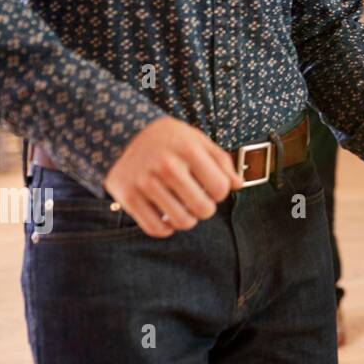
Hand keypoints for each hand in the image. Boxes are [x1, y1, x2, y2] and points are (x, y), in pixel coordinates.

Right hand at [103, 117, 242, 237]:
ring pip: (181, 222)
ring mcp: (145, 182)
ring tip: (184, 207)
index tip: (211, 187)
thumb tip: (238, 185)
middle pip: (203, 209)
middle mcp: (166, 166)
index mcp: (188, 150)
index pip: (220, 188)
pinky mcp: (128, 197)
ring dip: (187, 219)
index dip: (220, 192)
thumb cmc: (169, 140)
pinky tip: (167, 215)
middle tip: (198, 200)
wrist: (124, 134)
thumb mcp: (198, 140)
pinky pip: (155, 228)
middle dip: (205, 208)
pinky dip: (166, 228)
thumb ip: (222, 161)